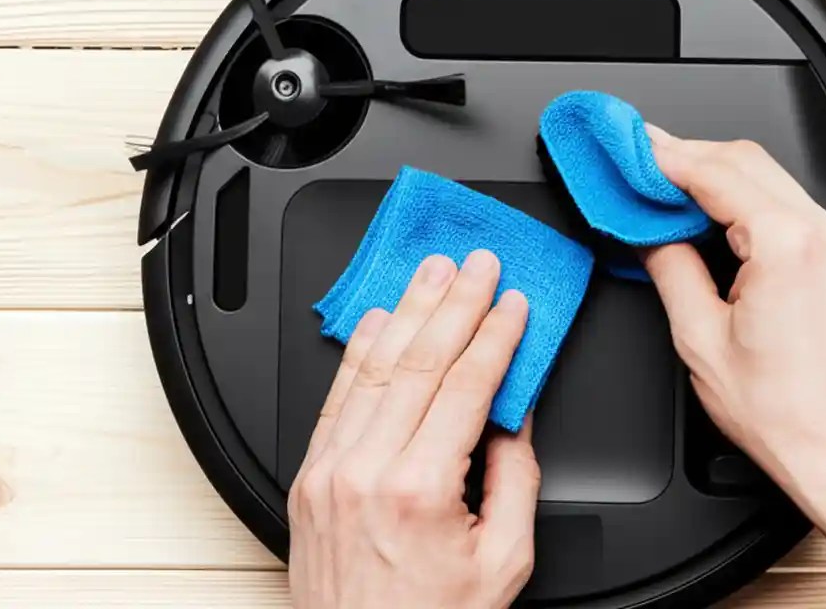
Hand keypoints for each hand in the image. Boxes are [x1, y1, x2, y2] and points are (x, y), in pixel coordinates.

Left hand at [288, 251, 539, 608]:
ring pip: (372, 367)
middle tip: (478, 264)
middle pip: (419, 361)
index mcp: (420, 489)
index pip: (467, 385)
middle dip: (455, 303)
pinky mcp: (309, 476)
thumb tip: (515, 418)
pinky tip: (377, 318)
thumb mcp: (504, 561)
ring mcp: (330, 470)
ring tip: (431, 271)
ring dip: (406, 310)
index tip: (513, 304)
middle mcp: (367, 470)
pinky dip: (357, 350)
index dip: (495, 336)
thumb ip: (516, 480)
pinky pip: (335, 396)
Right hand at [642, 129, 825, 499]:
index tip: (633, 148)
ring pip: (770, 178)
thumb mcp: (701, 340)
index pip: (715, 173)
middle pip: (746, 160)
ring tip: (670, 189)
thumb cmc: (788, 414)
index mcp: (786, 246)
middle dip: (689, 156)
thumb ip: (670, 269)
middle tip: (642, 162)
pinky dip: (747, 198)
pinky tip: (714, 215)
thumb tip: (649, 234)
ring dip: (718, 174)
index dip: (666, 156)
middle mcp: (821, 234)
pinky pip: (789, 205)